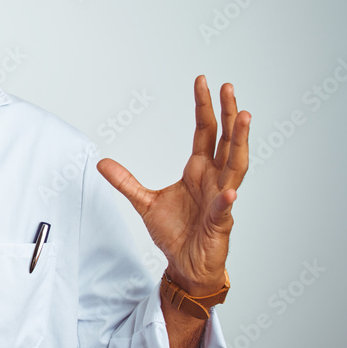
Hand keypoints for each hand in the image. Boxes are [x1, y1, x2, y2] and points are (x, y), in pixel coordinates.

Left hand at [97, 77, 249, 295]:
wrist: (185, 264)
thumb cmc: (175, 233)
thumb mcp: (144, 202)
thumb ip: (125, 181)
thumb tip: (101, 162)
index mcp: (198, 171)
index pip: (205, 132)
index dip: (204, 107)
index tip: (202, 82)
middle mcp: (214, 179)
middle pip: (226, 140)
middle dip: (228, 114)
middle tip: (229, 87)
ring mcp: (220, 199)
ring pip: (236, 166)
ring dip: (241, 141)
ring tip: (244, 117)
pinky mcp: (220, 222)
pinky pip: (224, 209)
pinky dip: (226, 199)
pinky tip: (229, 190)